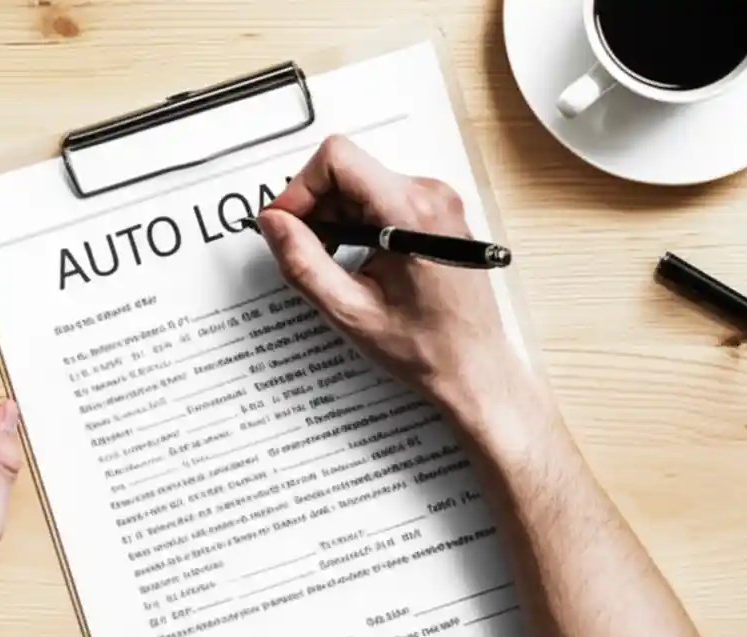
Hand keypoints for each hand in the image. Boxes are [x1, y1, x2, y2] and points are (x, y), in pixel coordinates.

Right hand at [258, 136, 554, 457]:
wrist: (473, 367)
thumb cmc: (426, 347)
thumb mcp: (349, 311)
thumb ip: (303, 263)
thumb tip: (273, 224)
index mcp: (411, 212)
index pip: (337, 158)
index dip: (300, 187)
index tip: (286, 222)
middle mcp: (430, 195)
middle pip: (347, 170)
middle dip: (315, 207)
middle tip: (305, 251)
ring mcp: (437, 201)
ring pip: (361, 184)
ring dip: (335, 218)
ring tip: (333, 263)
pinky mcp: (436, 212)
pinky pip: (381, 198)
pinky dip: (356, 223)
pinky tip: (356, 260)